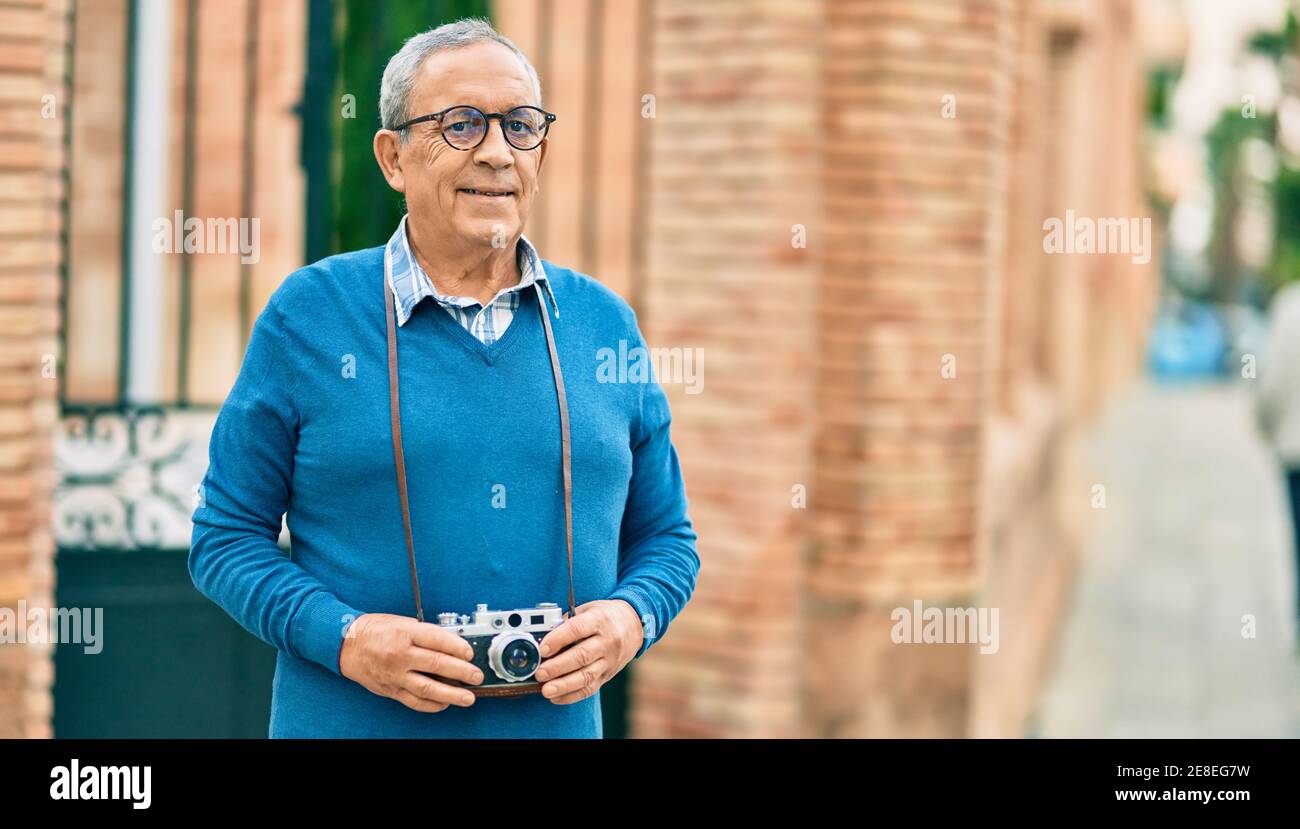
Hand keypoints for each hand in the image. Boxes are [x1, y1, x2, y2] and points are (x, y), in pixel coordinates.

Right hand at [339, 612, 483, 712]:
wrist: (346, 644)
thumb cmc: (375, 630)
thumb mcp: (401, 622)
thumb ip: (424, 634)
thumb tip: (452, 645)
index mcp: (404, 633)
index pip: (437, 640)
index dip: (458, 647)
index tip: (470, 653)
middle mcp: (400, 654)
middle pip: (436, 664)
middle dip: (461, 671)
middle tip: (476, 675)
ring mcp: (395, 674)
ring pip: (427, 687)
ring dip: (451, 694)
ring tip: (468, 697)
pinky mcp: (391, 689)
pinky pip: (414, 700)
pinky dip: (431, 704)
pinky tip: (445, 703)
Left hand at [534, 599, 643, 703]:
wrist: (634, 625)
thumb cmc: (606, 616)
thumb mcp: (588, 609)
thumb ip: (567, 622)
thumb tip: (543, 636)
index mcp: (599, 620)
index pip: (577, 629)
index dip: (558, 639)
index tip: (542, 649)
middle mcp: (607, 641)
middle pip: (581, 656)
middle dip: (558, 667)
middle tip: (540, 673)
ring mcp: (609, 660)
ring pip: (586, 676)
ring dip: (564, 685)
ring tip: (546, 690)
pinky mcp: (608, 675)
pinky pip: (590, 688)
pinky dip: (572, 695)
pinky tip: (556, 697)